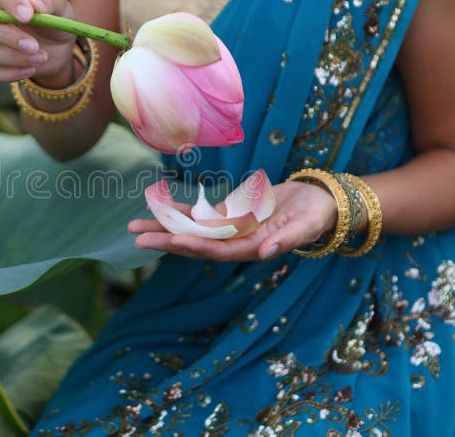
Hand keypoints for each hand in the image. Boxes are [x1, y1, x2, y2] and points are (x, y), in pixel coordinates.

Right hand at [0, 0, 76, 86]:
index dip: (10, 1)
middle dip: (9, 38)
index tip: (28, 16)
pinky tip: (29, 70)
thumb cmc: (55, 21)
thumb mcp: (61, 8)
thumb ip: (50, 1)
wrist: (56, 49)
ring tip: (41, 59)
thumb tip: (35, 6)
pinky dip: (8, 74)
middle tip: (35, 47)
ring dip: (11, 59)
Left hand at [128, 181, 337, 260]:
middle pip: (196, 243)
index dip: (195, 246)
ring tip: (135, 226)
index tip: (173, 240)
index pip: (218, 250)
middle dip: (167, 239)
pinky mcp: (230, 215)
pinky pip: (200, 215)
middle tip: (137, 237)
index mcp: (252, 248)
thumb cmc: (316, 216)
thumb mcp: (306, 227)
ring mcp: (231, 229)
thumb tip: (266, 253)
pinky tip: (159, 208)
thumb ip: (286, 240)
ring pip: (192, 229)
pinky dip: (180, 212)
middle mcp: (236, 242)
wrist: (319, 202)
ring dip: (166, 227)